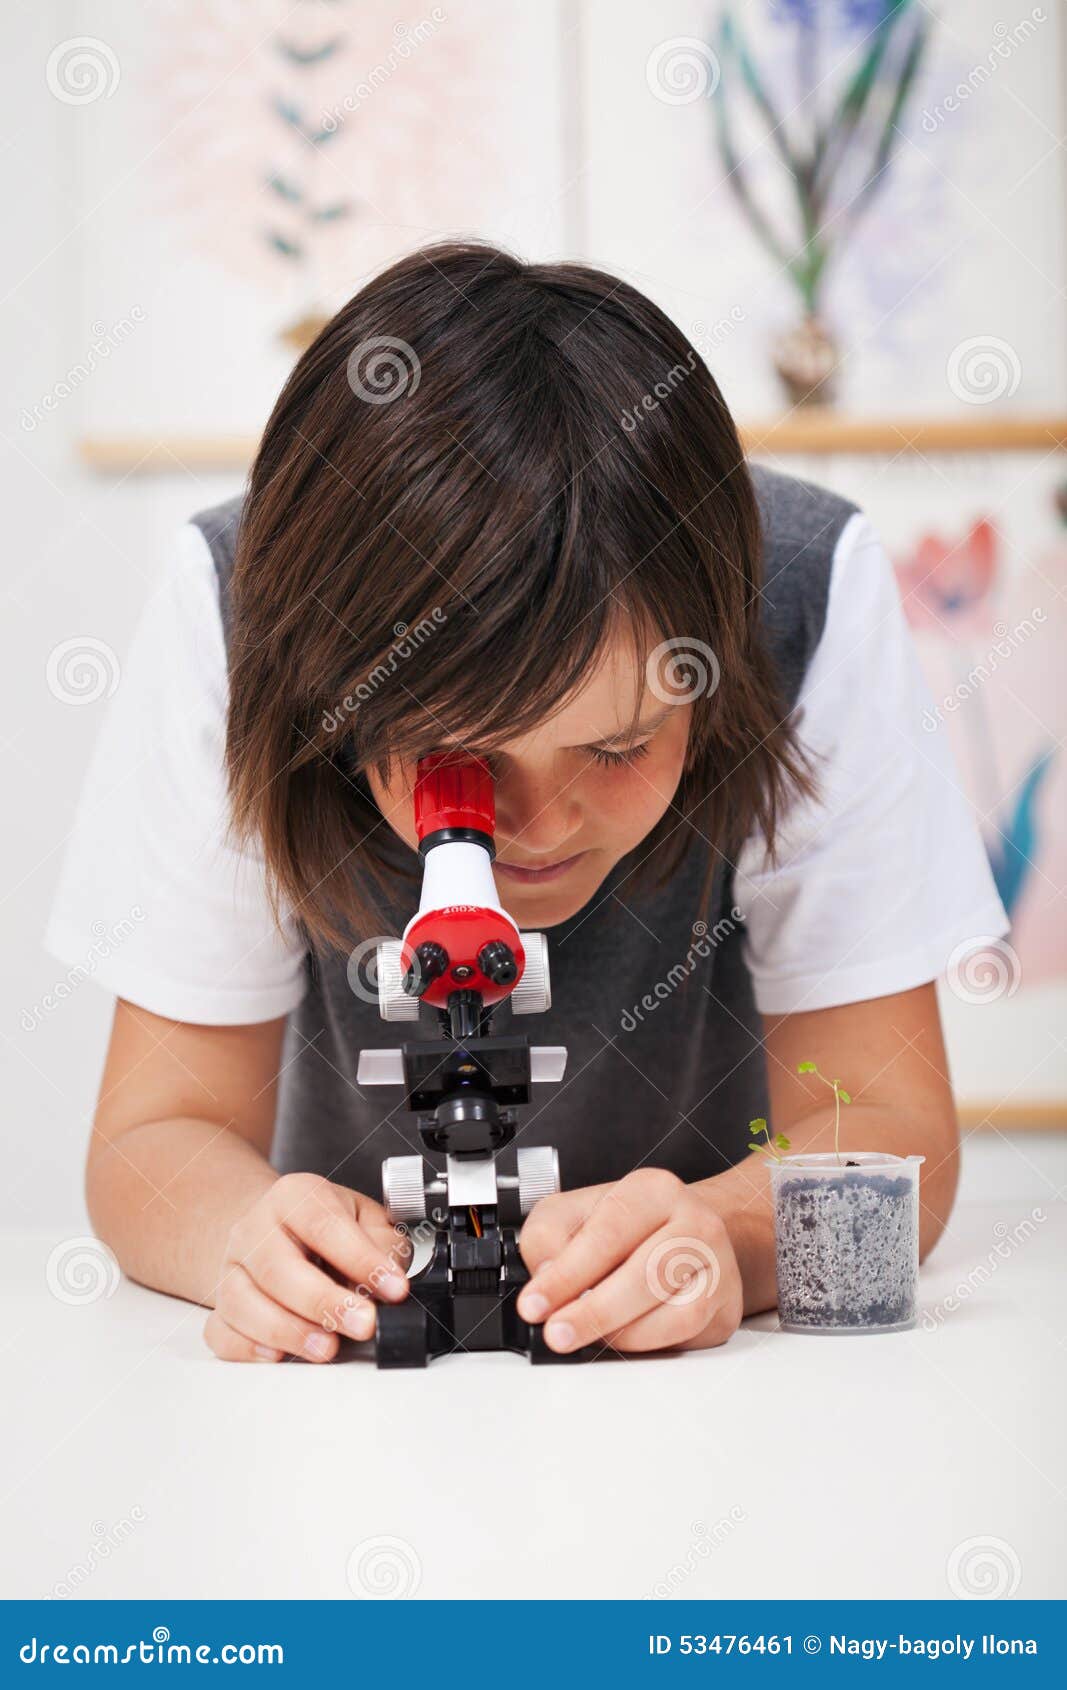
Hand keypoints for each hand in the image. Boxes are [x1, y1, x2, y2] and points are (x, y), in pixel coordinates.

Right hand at [204, 1173, 410, 1362]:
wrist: (278, 1231)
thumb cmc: (327, 1228)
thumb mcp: (366, 1219)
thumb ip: (383, 1245)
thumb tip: (389, 1280)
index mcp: (294, 1196)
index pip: (324, 1225)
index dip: (361, 1259)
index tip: (393, 1287)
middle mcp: (255, 1228)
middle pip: (278, 1268)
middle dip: (324, 1303)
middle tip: (363, 1324)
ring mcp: (232, 1268)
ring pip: (243, 1304)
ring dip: (289, 1332)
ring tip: (328, 1347)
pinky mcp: (221, 1306)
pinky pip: (222, 1333)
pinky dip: (248, 1348)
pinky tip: (279, 1353)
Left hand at [516, 1168, 742, 1354]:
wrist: (683, 1235)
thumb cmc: (625, 1226)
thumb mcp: (572, 1213)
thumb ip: (549, 1238)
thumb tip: (548, 1280)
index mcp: (654, 1191)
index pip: (609, 1233)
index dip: (568, 1274)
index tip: (535, 1305)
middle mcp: (694, 1223)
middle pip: (646, 1274)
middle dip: (593, 1312)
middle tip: (557, 1333)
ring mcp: (717, 1267)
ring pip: (673, 1312)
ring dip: (621, 1334)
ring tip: (583, 1337)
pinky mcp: (724, 1307)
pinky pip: (686, 1335)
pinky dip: (647, 1344)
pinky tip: (619, 1340)